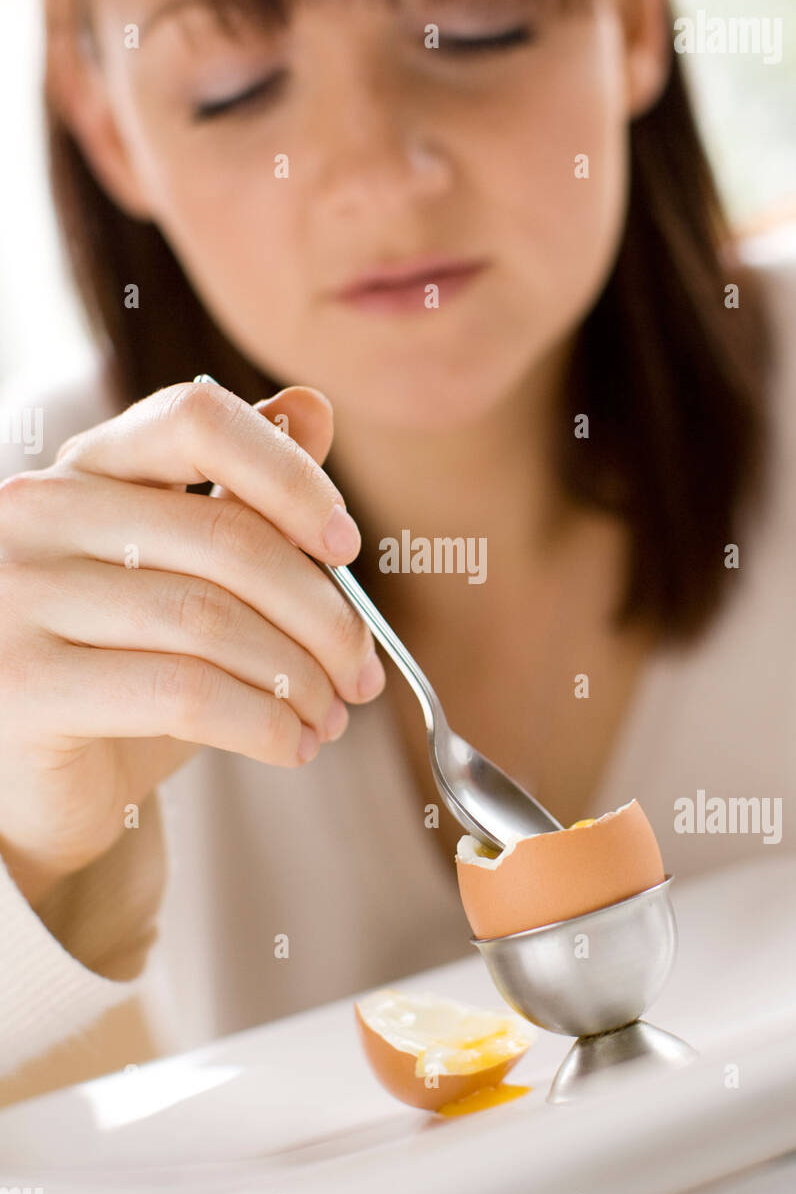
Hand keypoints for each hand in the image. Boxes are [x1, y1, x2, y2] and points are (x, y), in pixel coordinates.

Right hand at [0, 380, 383, 903]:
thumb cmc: (119, 677)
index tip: (345, 546)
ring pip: (212, 621)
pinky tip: (291, 745)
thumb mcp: (184, 580)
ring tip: (330, 716)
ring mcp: (20, 594)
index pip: (198, 420)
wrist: (35, 786)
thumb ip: (240, 496)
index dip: (290, 476)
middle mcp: (40, 512)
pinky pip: (185, 693)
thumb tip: (312, 407)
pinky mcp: (26, 683)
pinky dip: (262, 724)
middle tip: (362, 672)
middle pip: (229, 539)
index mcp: (87, 468)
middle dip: (324, 616)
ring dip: (298, 679)